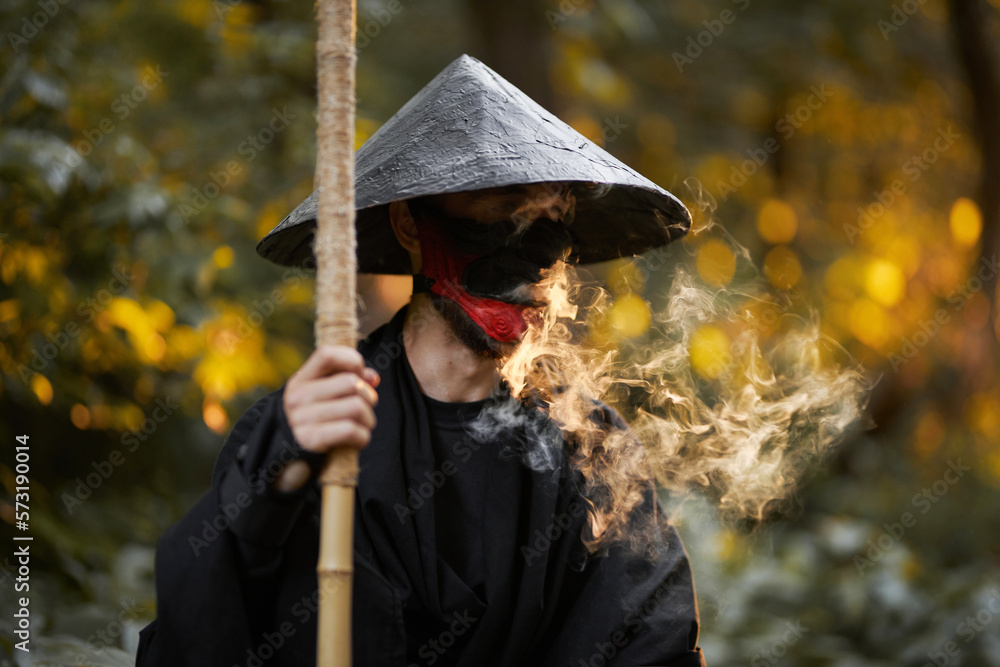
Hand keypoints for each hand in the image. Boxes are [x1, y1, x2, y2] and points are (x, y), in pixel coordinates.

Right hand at [274, 346, 379, 491]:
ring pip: (356, 407)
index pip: (327, 354)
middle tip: (365, 408)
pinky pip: (352, 431)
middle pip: (351, 383)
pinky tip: (358, 439)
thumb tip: (373, 378)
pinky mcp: (310, 440)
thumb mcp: (323, 398)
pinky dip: (363, 437)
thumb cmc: (314, 423)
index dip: (352, 360)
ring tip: (363, 425)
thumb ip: (347, 381)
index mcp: (300, 380)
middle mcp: (297, 396)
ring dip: (368, 419)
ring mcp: (301, 418)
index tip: (358, 375)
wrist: (287, 461)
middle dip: (368, 397)